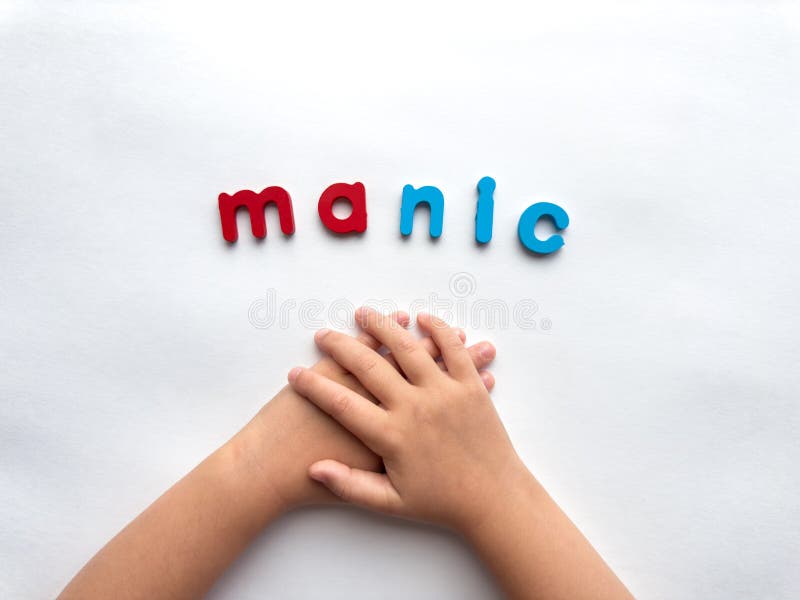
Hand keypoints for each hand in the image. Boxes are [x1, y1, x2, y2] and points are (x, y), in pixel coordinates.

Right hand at [287, 307, 525, 532]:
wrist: (493, 500)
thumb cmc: (440, 503)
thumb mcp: (391, 502)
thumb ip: (350, 485)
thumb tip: (315, 469)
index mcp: (391, 435)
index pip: (340, 401)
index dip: (312, 386)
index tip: (294, 373)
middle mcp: (415, 408)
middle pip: (368, 364)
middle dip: (340, 345)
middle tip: (324, 334)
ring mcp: (444, 393)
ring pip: (409, 348)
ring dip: (384, 326)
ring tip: (366, 313)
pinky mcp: (470, 388)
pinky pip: (451, 350)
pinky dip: (437, 330)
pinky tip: (420, 320)